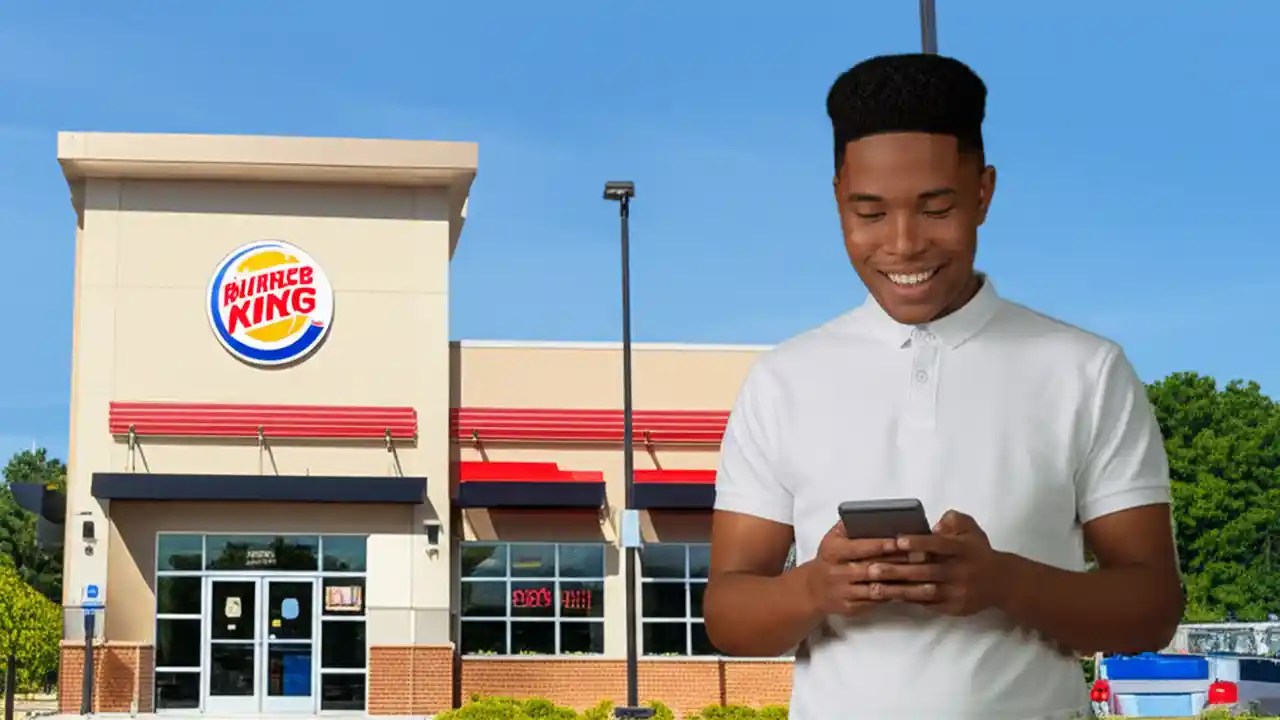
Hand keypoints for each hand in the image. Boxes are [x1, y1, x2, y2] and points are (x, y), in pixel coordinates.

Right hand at [802, 522, 936, 616]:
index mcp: (833, 551)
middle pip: (873, 569)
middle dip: (899, 564)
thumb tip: (871, 512)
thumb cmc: (829, 558)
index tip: (903, 540)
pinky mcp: (851, 608)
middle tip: (924, 558)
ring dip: (903, 585)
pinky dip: (895, 597)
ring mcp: (844, 592)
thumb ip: (848, 525)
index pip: (861, 547)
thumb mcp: (832, 538)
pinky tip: (913, 594)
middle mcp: (838, 572)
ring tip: (926, 581)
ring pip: (878, 589)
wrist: (812, 590)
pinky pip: (877, 603)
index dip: (882, 544)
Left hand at [868, 510, 1012, 616]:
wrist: (1002, 583)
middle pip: (925, 571)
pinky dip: (907, 600)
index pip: (938, 545)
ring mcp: (955, 591)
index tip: (898, 540)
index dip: (918, 543)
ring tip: (873, 588)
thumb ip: (954, 520)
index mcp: (962, 549)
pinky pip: (926, 604)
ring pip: (922, 591)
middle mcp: (958, 571)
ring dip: (896, 589)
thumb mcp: (971, 529)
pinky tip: (888, 597)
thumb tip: (934, 526)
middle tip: (871, 569)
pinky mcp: (952, 607)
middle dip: (897, 570)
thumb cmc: (978, 551)